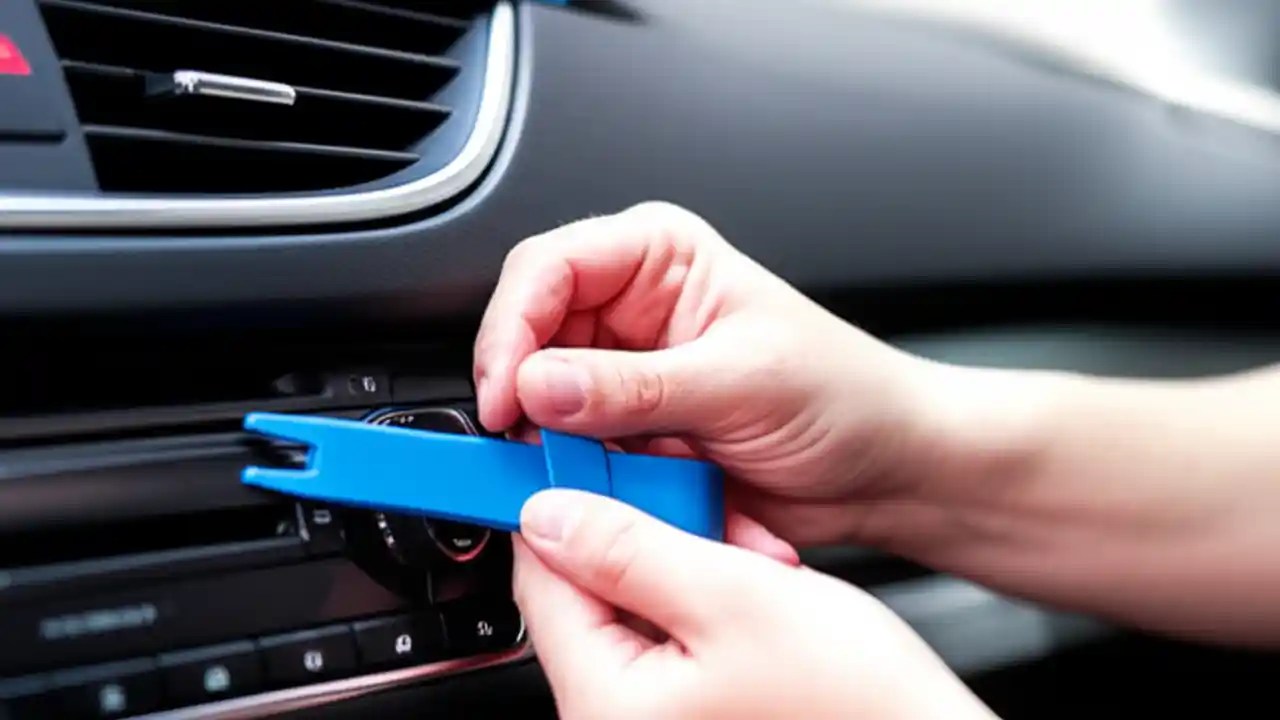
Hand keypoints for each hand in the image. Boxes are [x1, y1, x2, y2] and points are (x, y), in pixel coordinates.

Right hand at [474, 202, 946, 551]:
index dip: (513, 328)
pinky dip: (597, 486)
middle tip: (531, 446)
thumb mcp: (739, 382)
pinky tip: (637, 496)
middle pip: (531, 339)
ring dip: (565, 450)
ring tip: (605, 476)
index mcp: (659, 259)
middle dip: (527, 397)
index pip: (548, 269)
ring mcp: (626, 379)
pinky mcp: (630, 438)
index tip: (508, 393)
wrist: (885, 472)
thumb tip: (540, 385)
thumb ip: (633, 386)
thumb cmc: (842, 396)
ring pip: (544, 409)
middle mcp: (632, 313)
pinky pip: (578, 459)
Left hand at [513, 489, 995, 719]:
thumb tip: (548, 512)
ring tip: (750, 556)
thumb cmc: (857, 704)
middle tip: (701, 504)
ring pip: (635, 605)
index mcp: (604, 703)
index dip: (562, 499)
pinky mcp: (692, 714)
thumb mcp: (734, 597)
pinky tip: (754, 585)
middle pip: (588, 591)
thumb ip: (626, 550)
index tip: (585, 448)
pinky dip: (705, 598)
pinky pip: (671, 636)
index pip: (542, 578)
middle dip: (644, 534)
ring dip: (685, 561)